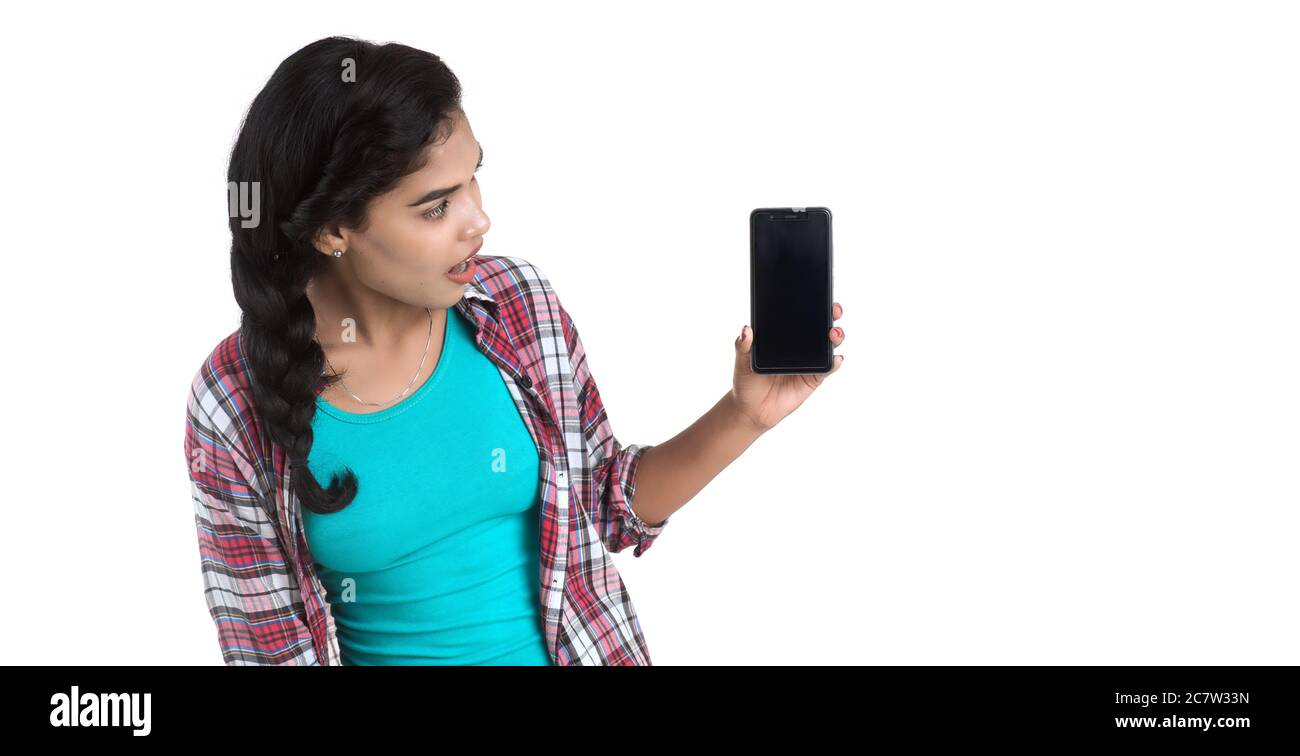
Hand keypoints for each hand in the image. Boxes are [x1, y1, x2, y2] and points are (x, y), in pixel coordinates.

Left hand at [729, 302, 845, 432]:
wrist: (752, 409)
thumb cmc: (747, 382)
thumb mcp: (742, 361)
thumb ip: (743, 346)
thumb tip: (746, 329)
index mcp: (783, 336)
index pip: (800, 316)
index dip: (811, 304)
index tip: (818, 294)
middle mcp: (800, 345)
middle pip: (820, 326)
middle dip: (830, 315)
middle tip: (833, 309)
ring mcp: (809, 361)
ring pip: (828, 344)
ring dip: (836, 336)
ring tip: (834, 334)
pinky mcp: (813, 378)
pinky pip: (827, 368)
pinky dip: (834, 363)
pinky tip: (835, 359)